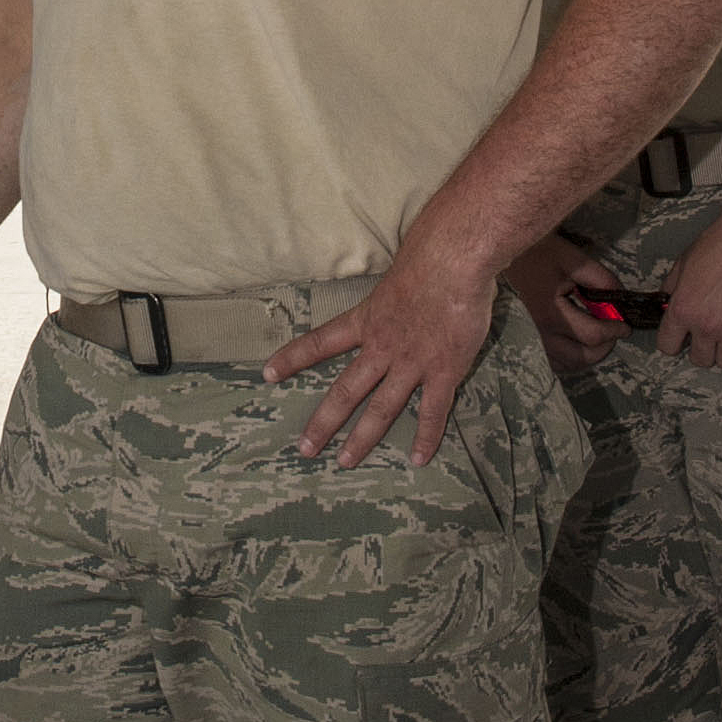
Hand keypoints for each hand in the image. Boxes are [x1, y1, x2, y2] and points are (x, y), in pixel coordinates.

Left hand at [263, 244, 496, 470]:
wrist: (454, 263)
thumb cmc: (427, 260)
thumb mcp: (392, 275)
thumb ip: (387, 294)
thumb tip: (390, 293)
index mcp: (366, 321)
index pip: (320, 342)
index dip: (293, 358)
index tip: (268, 374)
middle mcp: (382, 347)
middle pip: (346, 390)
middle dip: (323, 421)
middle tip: (305, 447)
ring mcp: (412, 363)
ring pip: (382, 408)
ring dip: (363, 438)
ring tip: (345, 461)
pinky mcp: (443, 371)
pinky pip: (433, 411)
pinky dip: (426, 437)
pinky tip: (417, 459)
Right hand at [507, 231, 623, 371]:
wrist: (498, 252)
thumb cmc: (536, 253)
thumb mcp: (573, 259)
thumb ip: (601, 280)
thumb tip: (621, 300)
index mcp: (551, 313)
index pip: (592, 335)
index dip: (614, 332)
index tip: (625, 326)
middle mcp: (539, 333)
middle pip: (581, 357)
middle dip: (604, 347)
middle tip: (613, 332)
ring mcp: (529, 339)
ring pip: (566, 364)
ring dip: (587, 355)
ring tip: (596, 338)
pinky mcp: (523, 340)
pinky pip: (551, 362)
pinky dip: (568, 358)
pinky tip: (573, 342)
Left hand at [658, 194, 721, 367]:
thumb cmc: (719, 243)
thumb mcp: (683, 262)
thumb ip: (671, 288)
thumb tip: (666, 304)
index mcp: (683, 309)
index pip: (667, 347)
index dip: (674, 343)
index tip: (682, 338)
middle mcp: (706, 324)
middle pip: (700, 360)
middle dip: (703, 349)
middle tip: (711, 334)